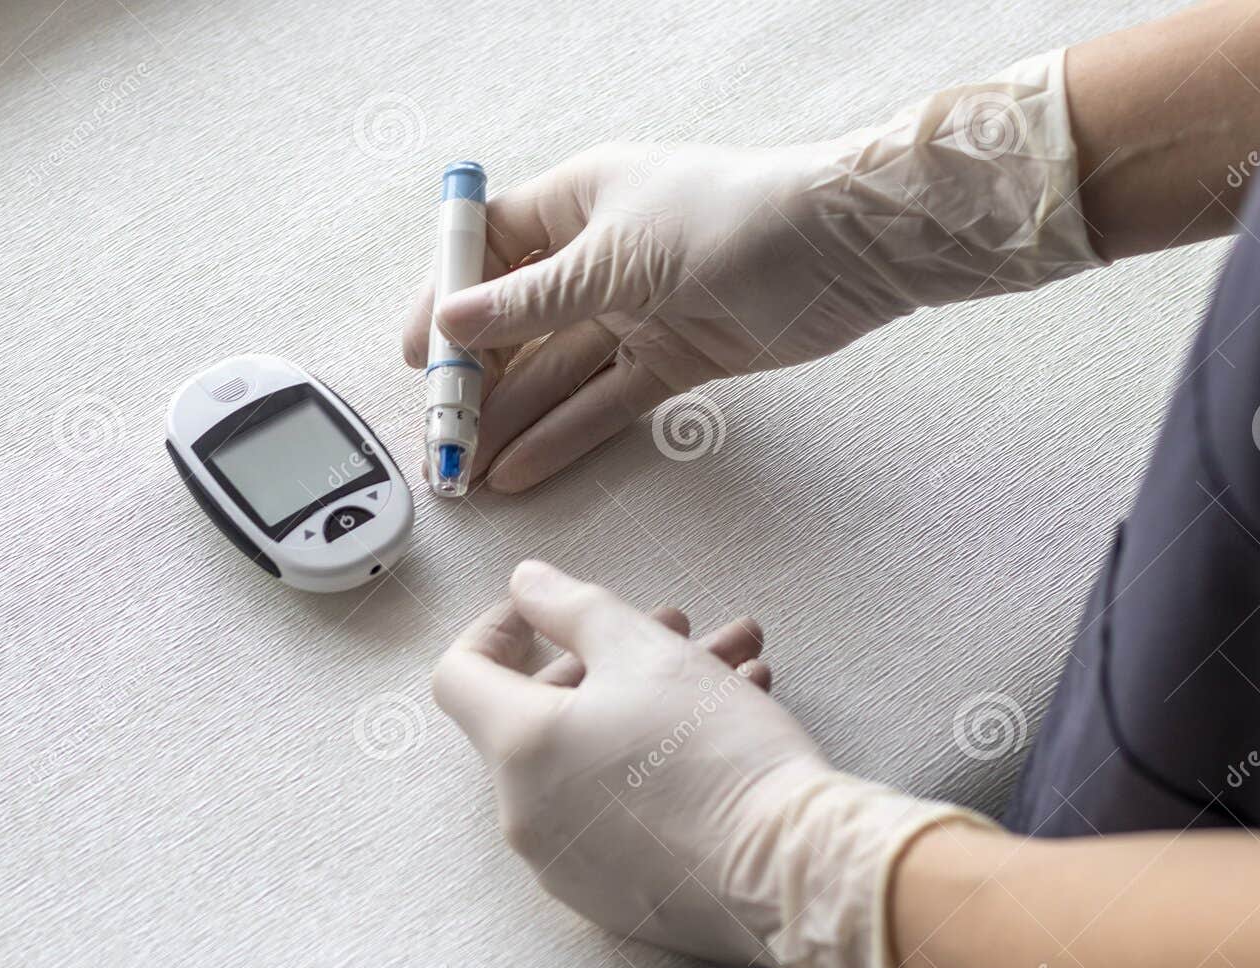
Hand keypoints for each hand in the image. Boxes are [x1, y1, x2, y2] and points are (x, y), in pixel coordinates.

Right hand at [403, 52, 1099, 492]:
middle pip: (516, 323)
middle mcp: (598, 257)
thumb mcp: (614, 259)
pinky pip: (603, 402)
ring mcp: (634, 311)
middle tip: (442, 436)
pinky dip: (564, 436)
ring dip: (512, 419)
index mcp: (577, 203)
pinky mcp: (671, 359)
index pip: (487, 251)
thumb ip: (532, 301)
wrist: (843, 250)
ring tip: (468, 472)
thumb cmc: (730, 221)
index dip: (445, 301)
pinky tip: (521, 470)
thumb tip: (452, 320)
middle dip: (476, 380)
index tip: (417, 357)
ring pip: (556, 372)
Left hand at [433, 561, 996, 967]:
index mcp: (519, 749)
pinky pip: (617, 813)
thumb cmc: (718, 753)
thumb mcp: (646, 653)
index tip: (544, 611)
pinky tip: (732, 726)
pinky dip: (655, 765)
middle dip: (610, 657)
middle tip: (676, 626)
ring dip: (649, 703)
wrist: (794, 870)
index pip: (460, 675)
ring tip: (733, 666)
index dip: (496, 629)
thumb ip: (572, 607)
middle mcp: (527, 815)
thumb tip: (525, 585)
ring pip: (592, 759)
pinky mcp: (617, 896)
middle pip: (544, 714)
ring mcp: (569, 864)